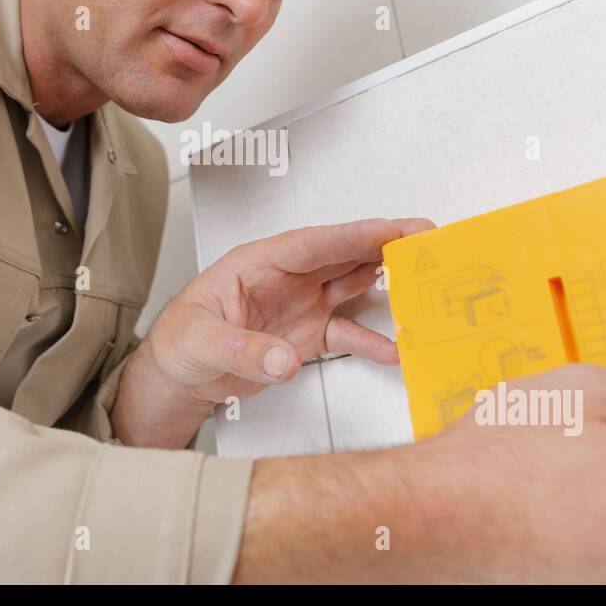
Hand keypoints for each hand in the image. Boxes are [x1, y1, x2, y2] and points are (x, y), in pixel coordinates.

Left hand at [111, 216, 432, 446]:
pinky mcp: (308, 334)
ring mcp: (301, 304)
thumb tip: (282, 359)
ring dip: (388, 280)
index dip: (357, 235)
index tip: (394, 229)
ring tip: (426, 278)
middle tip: (428, 238)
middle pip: (343, 253)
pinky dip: (373, 339)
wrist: (177, 375)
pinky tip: (396, 347)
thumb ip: (241, 349)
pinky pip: (348, 332)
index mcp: (259, 262)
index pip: (316, 243)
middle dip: (386, 244)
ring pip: (353, 283)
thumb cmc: (179, 342)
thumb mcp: (198, 342)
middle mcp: (286, 278)